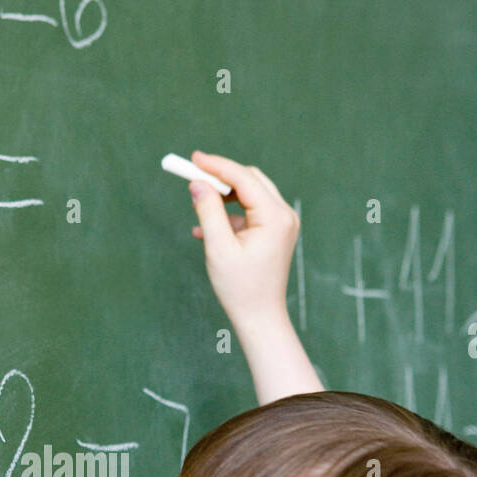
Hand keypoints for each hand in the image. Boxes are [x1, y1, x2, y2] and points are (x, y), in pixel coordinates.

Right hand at [187, 151, 299, 327]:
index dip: (217, 166)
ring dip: (223, 196)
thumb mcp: (218, 248)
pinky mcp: (275, 233)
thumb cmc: (240, 288)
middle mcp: (284, 215)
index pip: (244, 178)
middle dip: (221, 176)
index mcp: (274, 217)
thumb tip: (197, 183)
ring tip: (198, 206)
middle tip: (193, 174)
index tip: (193, 158)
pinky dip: (229, 215)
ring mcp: (282, 224)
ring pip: (250, 194)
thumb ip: (208, 211)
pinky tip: (205, 230)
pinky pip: (250, 213)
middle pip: (250, 180)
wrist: (260, 318)